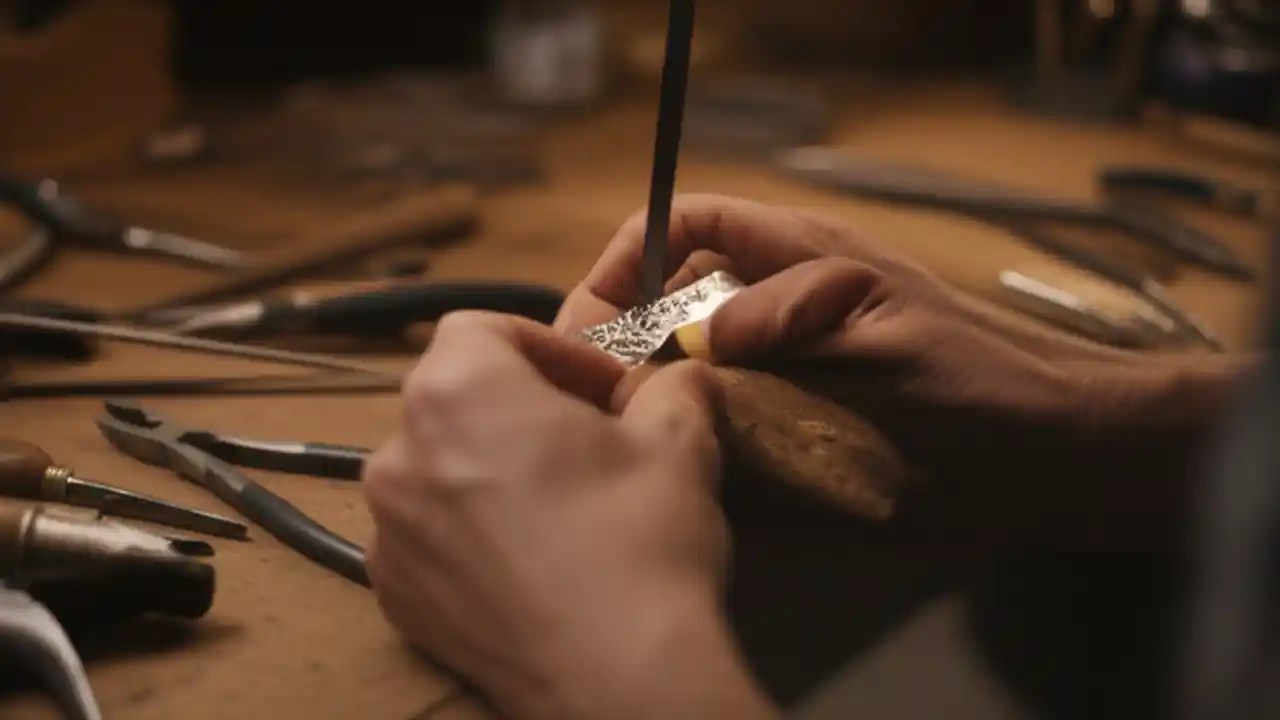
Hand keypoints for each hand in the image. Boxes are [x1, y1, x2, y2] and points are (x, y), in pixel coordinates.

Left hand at [363, 312, 775, 719]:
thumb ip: (674, 388)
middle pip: (456, 398)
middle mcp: (400, 454)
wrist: (618, 676)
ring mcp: (391, 531)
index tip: (601, 387)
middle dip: (523, 408)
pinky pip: (429, 538)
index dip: (550, 348)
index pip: (482, 328)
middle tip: (591, 441)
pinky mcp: (397, 596)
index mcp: (457, 391)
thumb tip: (684, 379)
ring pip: (439, 468)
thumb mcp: (679, 440)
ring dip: (492, 469)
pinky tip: (533, 560)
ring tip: (562, 505)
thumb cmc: (639, 544)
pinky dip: (470, 534)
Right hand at [556, 195, 1242, 546]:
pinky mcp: (791, 425)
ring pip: (684, 367)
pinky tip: (688, 474)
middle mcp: (777, 306)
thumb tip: (699, 333)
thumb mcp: (885, 336)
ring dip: (655, 398)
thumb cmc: (981, 383)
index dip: (624, 261)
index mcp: (796, 258)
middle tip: (600, 404)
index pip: (679, 225)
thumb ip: (792, 320)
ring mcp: (780, 368)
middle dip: (624, 341)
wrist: (1048, 460)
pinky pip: (718, 424)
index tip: (591, 326)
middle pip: (666, 299)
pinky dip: (694, 442)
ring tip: (632, 443)